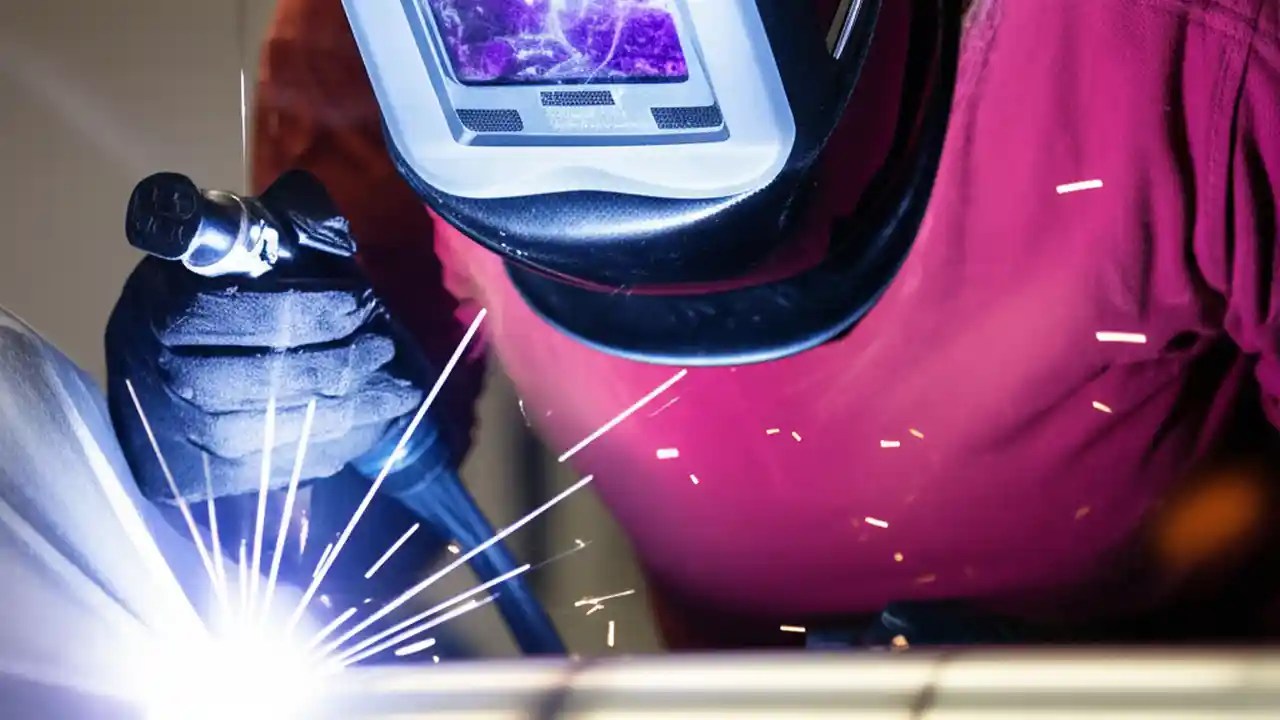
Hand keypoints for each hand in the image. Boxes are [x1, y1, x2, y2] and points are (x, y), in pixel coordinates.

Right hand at [105, 250, 424, 502]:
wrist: (151, 370)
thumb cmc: (205, 297)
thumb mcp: (232, 252)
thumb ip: (276, 237)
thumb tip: (334, 238)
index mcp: (166, 310)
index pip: (248, 315)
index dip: (314, 311)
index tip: (364, 304)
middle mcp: (161, 376)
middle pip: (261, 381)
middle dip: (337, 367)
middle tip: (384, 350)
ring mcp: (175, 433)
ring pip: (269, 432)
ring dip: (344, 413)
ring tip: (394, 393)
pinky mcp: (193, 477)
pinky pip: (269, 469)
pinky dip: (325, 448)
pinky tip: (366, 425)